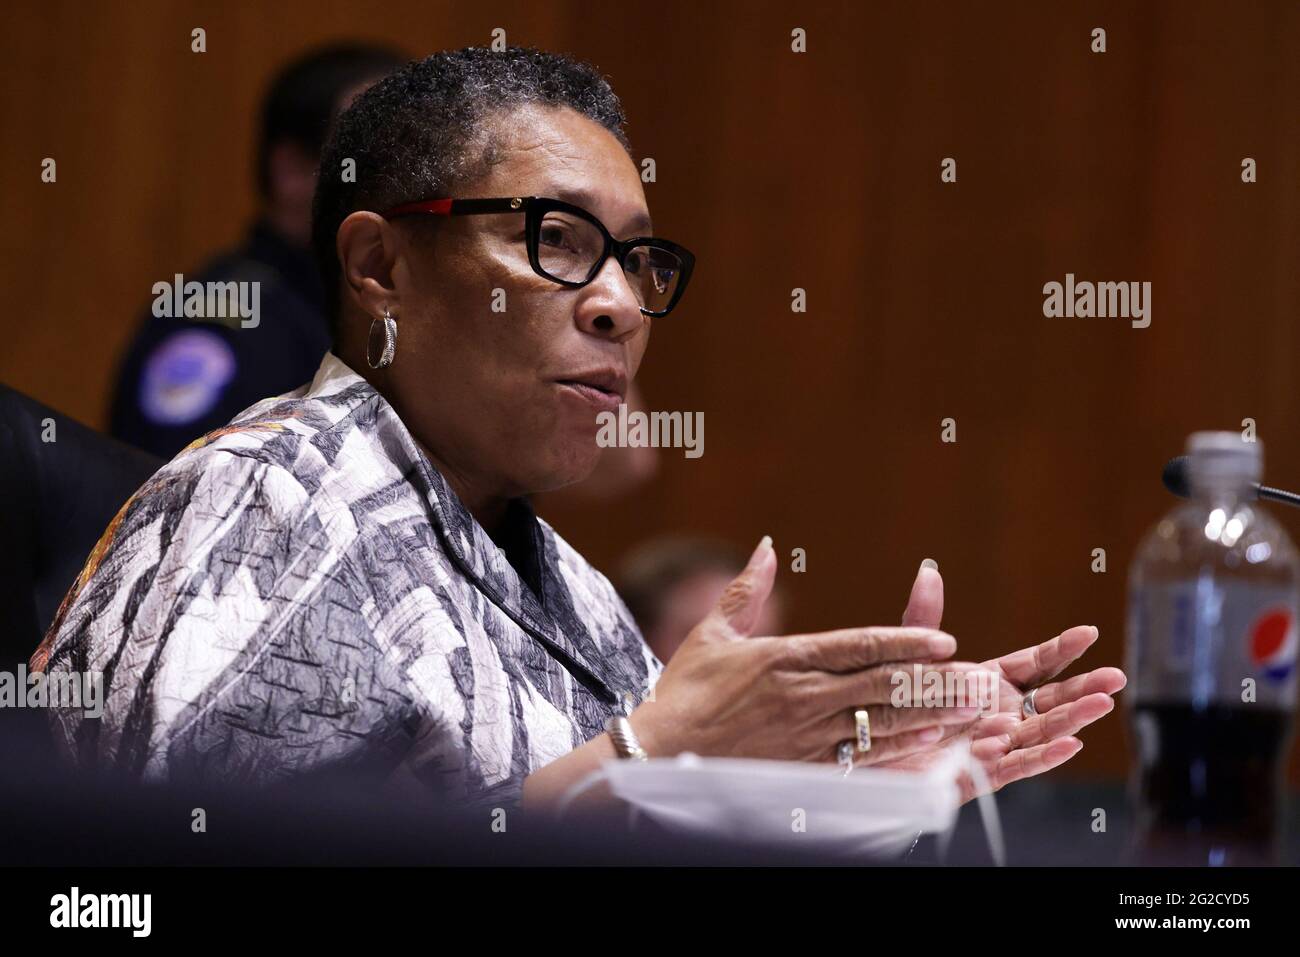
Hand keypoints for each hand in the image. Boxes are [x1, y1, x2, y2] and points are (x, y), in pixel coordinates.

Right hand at [630, 538, 989, 766]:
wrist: (659, 755)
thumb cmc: (683, 693)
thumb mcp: (713, 635)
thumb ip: (746, 590)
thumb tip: (768, 545)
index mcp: (784, 658)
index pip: (858, 645)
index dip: (906, 642)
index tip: (944, 641)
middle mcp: (802, 695)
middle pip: (882, 683)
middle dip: (936, 679)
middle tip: (979, 676)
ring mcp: (806, 735)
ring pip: (881, 721)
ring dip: (931, 714)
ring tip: (970, 709)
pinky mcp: (804, 768)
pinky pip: (862, 759)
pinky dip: (900, 751)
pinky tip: (930, 745)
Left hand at [873, 561, 1126, 802]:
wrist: (870, 752)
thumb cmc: (894, 706)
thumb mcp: (911, 658)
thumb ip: (924, 620)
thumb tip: (929, 572)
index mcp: (988, 684)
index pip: (1035, 664)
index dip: (1061, 650)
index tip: (1088, 632)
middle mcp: (998, 714)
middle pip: (1049, 700)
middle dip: (1083, 688)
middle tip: (1116, 676)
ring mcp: (993, 745)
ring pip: (1040, 731)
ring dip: (1073, 719)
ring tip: (1103, 703)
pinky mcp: (979, 774)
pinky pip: (1016, 766)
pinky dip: (1043, 756)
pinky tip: (1070, 744)